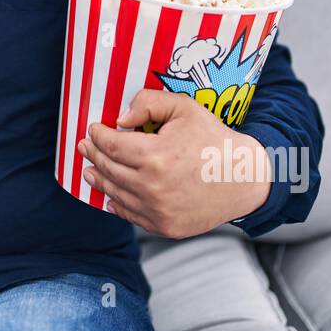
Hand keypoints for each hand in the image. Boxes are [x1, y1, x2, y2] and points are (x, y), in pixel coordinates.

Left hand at [76, 88, 271, 239]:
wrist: (246, 178)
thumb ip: (148, 104)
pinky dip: (117, 204)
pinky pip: (132, 215)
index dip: (98, 136)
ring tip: (90, 171)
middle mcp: (152, 187)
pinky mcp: (165, 227)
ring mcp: (158, 211)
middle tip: (84, 147)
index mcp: (155, 156)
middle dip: (93, 155)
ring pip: (116, 194)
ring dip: (99, 180)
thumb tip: (120, 119)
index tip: (93, 129)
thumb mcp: (185, 108)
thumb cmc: (215, 140)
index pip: (111, 145)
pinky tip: (110, 197)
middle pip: (109, 169)